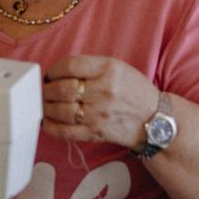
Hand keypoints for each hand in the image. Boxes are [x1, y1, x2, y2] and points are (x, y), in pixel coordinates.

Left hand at [42, 55, 158, 148]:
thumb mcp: (116, 67)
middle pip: (62, 89)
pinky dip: (51, 127)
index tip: (50, 74)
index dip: (54, 69)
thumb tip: (55, 72)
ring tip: (44, 104)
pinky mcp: (97, 132)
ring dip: (46, 107)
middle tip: (43, 91)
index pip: (70, 65)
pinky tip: (46, 122)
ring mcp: (100, 114)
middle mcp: (104, 91)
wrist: (155, 118)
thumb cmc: (132, 89)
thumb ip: (88, 66)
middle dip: (46, 90)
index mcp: (108, 70)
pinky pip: (66, 132)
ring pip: (61, 110)